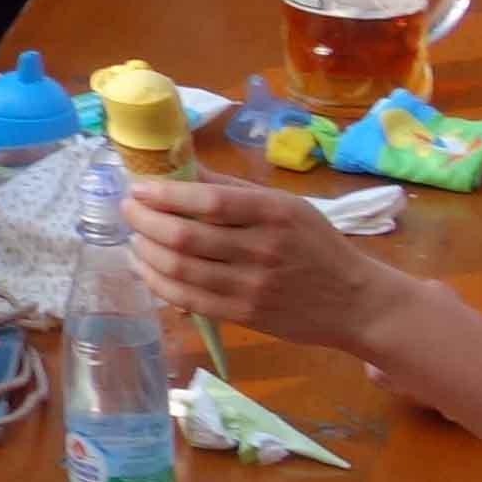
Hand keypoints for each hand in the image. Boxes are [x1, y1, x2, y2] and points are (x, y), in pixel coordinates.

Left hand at [125, 173, 406, 351]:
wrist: (354, 301)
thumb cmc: (317, 245)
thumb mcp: (285, 205)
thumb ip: (231, 189)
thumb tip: (182, 166)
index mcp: (272, 213)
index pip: (208, 202)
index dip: (165, 194)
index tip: (137, 187)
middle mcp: (260, 249)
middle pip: (185, 236)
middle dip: (144, 220)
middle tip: (127, 209)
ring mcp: (251, 286)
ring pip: (180, 270)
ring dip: (145, 252)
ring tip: (133, 238)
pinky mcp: (244, 315)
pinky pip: (188, 301)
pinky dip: (158, 283)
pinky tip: (145, 268)